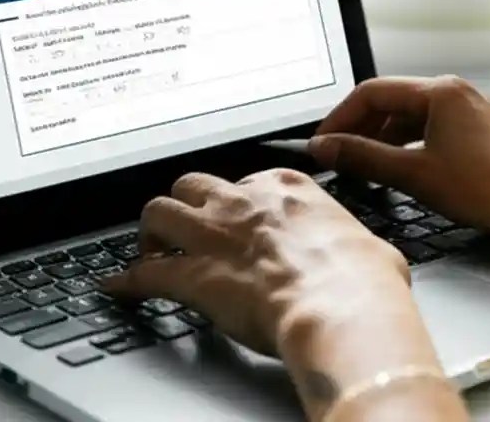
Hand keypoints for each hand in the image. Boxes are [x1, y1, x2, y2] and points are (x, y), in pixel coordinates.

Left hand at [102, 168, 409, 355]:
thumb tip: (372, 259)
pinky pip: (144, 274)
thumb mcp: (371, 247)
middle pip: (193, 185)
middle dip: (186, 205)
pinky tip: (117, 287)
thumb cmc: (362, 281)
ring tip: (149, 248)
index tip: (236, 216)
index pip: (246, 182)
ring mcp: (213, 236)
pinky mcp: (193, 276)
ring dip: (150, 232)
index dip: (236, 202)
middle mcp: (242, 203)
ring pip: (158, 212)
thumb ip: (357, 245)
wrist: (342, 306)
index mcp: (286, 189)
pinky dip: (126, 281)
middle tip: (187, 228)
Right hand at [309, 76, 489, 239]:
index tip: (322, 143)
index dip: (340, 118)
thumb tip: (326, 148)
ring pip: (409, 117)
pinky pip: (429, 129)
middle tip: (336, 156)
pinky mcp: (477, 131)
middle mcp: (454, 92)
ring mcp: (468, 110)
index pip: (371, 93)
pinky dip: (406, 145)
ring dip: (382, 138)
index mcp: (438, 92)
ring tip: (361, 166)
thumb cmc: (489, 188)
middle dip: (359, 128)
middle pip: (390, 102)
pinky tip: (397, 169)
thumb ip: (364, 157)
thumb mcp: (415, 174)